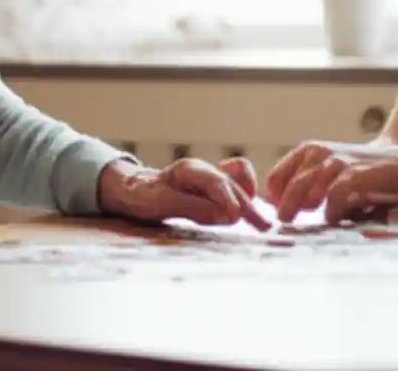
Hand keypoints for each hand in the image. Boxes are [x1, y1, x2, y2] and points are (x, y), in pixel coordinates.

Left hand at [98, 157, 270, 229]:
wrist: (133, 190)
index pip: (216, 181)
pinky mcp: (214, 190)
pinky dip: (246, 197)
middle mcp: (204, 171)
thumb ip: (192, 208)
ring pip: (238, 185)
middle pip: (232, 185)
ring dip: (251, 202)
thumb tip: (226, 216)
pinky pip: (236, 187)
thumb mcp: (160, 203)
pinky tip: (249, 213)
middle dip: (248, 205)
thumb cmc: (143, 196)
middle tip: (264, 227)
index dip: (228, 198)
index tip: (237, 216)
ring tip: (262, 223)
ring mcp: (211, 179)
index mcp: (189, 170)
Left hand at [265, 141, 397, 223]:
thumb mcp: (327, 174)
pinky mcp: (357, 174)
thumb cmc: (358, 175)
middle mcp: (320, 153)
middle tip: (285, 226)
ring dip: (304, 208)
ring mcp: (338, 162)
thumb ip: (306, 189)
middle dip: (286, 208)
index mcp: (308, 152)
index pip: (276, 178)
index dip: (275, 200)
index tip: (279, 217)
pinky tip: (332, 219)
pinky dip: (330, 209)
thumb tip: (282, 215)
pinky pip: (334, 194)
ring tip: (306, 225)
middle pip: (291, 185)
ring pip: (307, 187)